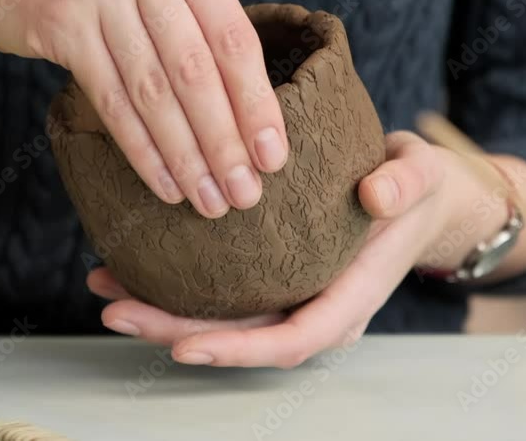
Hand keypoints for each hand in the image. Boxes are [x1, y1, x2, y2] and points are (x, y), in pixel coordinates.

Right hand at [0, 0, 288, 217]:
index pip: (231, 33)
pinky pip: (112, 102)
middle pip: (196, 68)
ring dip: (187, 156)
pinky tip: (166, 185)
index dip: (256, 100)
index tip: (273, 154)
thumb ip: (194, 14)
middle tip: (246, 192)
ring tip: (210, 200)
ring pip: (154, 91)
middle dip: (225, 140)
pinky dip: (143, 151)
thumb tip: (255, 109)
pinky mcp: (56, 22)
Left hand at [88, 131, 454, 367]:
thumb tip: (375, 196)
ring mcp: (292, 296)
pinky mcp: (273, 278)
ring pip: (223, 319)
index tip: (186, 347)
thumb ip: (404, 185)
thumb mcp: (419, 175)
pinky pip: (223, 292)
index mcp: (350, 297)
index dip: (239, 350)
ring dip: (162, 311)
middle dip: (175, 332)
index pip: (294, 339)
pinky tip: (132, 264)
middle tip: (116, 310)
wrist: (413, 193)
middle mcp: (315, 307)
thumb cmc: (414, 188)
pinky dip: (176, 285)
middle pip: (242, 337)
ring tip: (106, 286)